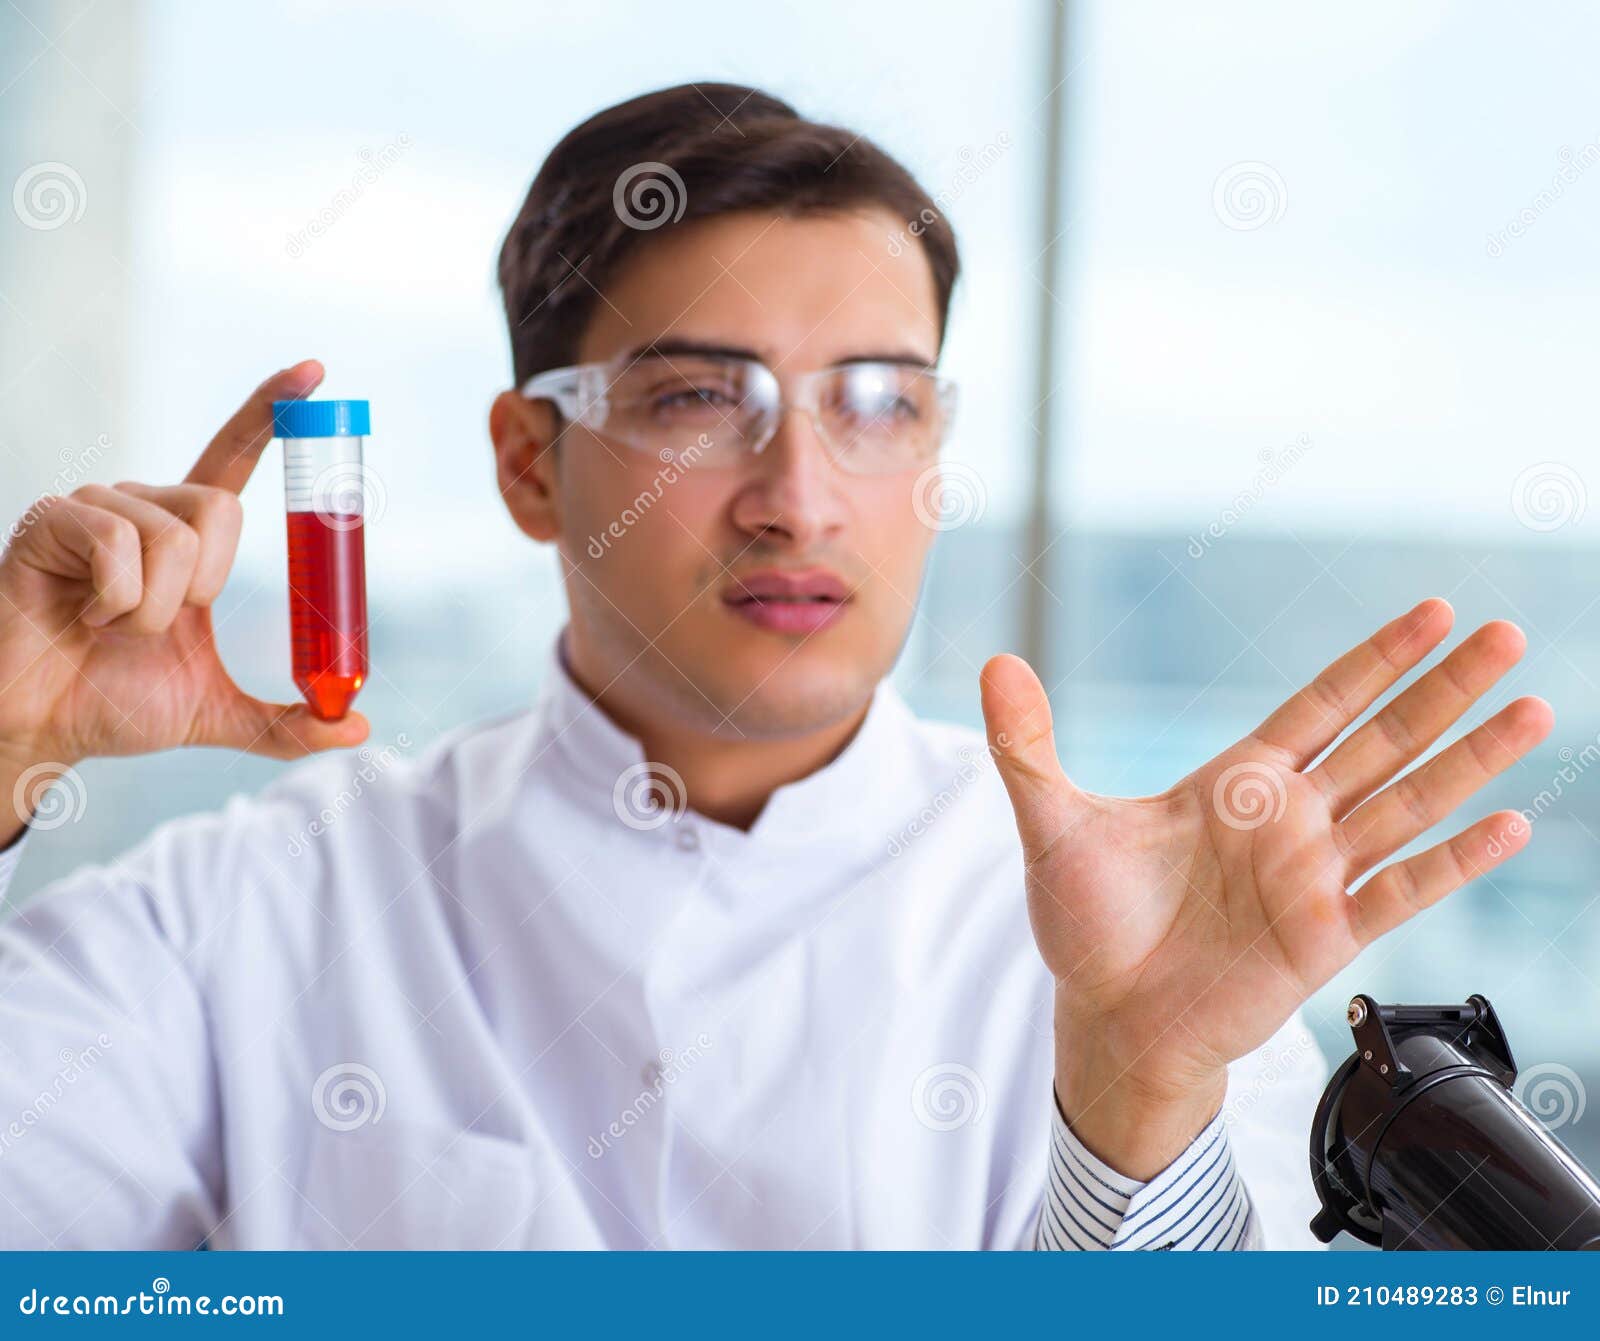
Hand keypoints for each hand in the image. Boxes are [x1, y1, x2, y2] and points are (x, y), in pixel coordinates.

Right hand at [0, 361, 368, 843]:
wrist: (45, 729)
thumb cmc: (116, 703)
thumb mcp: (217, 714)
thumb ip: (286, 724)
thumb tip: (358, 729)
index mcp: (188, 534)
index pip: (234, 455)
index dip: (270, 409)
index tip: (314, 370)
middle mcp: (144, 506)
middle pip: (221, 508)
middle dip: (206, 585)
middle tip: (163, 623)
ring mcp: (94, 508)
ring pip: (173, 537)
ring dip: (154, 609)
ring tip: (111, 626)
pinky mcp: (50, 521)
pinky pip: (118, 545)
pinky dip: (115, 600)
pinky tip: (82, 615)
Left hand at [979, 598, 1550, 1177]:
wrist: (1107, 1019)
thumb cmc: (1087, 924)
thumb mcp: (1053, 822)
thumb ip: (1029, 745)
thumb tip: (995, 662)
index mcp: (1238, 783)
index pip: (1324, 703)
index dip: (1377, 660)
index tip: (1432, 613)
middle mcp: (1291, 821)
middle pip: (1385, 739)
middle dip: (1445, 689)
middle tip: (1506, 635)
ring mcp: (1316, 877)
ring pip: (1410, 804)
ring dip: (1471, 759)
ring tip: (1533, 708)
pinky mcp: (1327, 936)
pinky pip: (1404, 890)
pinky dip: (1455, 860)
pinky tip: (1507, 825)